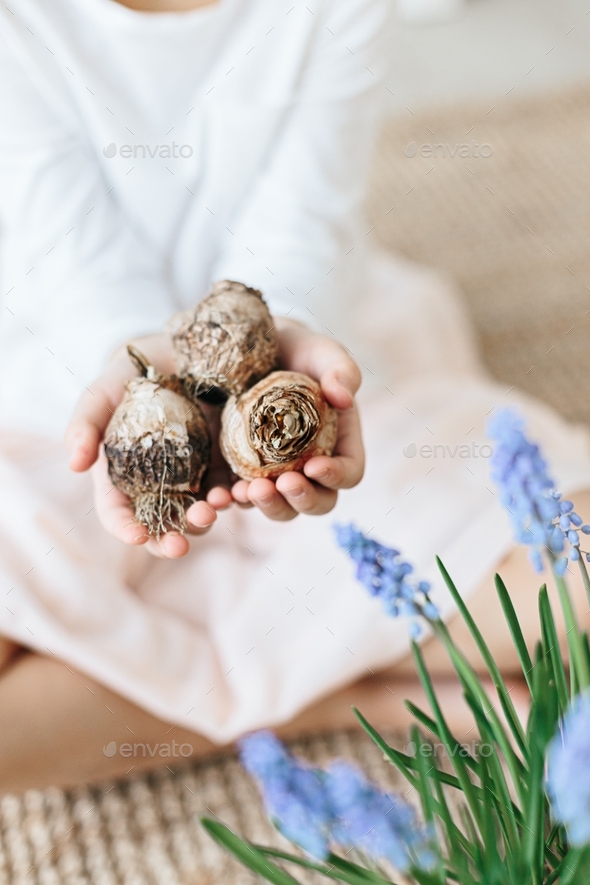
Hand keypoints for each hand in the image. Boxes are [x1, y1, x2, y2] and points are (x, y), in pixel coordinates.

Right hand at [65, 334, 231, 557]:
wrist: (181, 346)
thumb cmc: (135, 370)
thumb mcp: (106, 388)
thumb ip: (86, 421)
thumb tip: (73, 464)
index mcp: (123, 474)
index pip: (118, 512)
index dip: (125, 528)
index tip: (137, 535)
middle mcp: (159, 482)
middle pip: (162, 523)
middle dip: (172, 538)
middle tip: (182, 542)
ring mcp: (195, 475)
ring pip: (200, 511)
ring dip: (207, 518)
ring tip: (216, 507)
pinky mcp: (226, 462)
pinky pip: (233, 487)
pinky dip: (237, 495)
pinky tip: (243, 490)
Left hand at [230, 318, 364, 520]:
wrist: (246, 347)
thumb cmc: (293, 349)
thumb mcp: (318, 350)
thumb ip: (339, 367)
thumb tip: (344, 398)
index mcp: (338, 442)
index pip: (349, 472)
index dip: (336, 476)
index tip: (315, 465)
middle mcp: (309, 466)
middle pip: (316, 501)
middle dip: (301, 500)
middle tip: (282, 483)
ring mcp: (273, 474)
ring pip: (278, 507)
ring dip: (267, 506)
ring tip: (246, 491)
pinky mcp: (238, 473)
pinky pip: (237, 499)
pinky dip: (229, 502)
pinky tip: (216, 496)